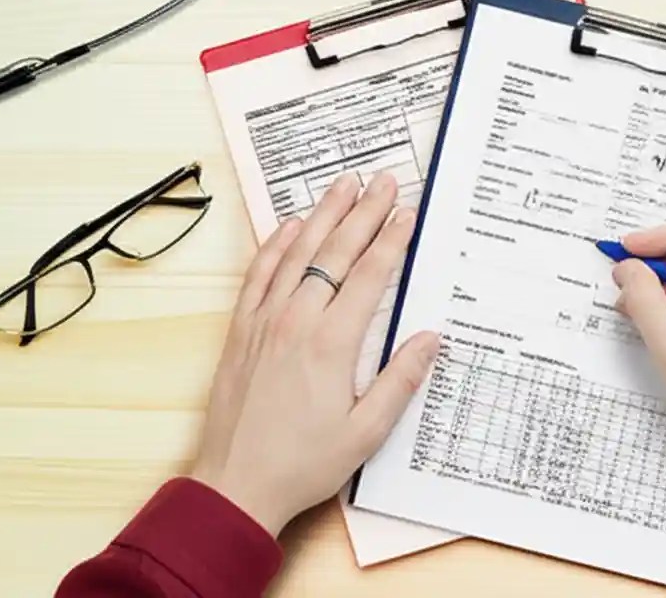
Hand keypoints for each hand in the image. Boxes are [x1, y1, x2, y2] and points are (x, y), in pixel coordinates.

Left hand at [190, 172, 439, 536]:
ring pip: (297, 253)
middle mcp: (296, 321)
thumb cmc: (303, 463)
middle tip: (383, 181)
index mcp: (332, 343)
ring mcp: (264, 322)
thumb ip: (400, 380)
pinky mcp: (241, 332)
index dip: (391, 240)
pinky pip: (259, 275)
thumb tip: (429, 337)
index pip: (370, 276)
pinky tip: (289, 226)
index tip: (407, 212)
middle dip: (363, 213)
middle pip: (336, 253)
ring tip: (343, 185)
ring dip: (322, 216)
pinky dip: (275, 246)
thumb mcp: (367, 431)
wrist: (235, 484)